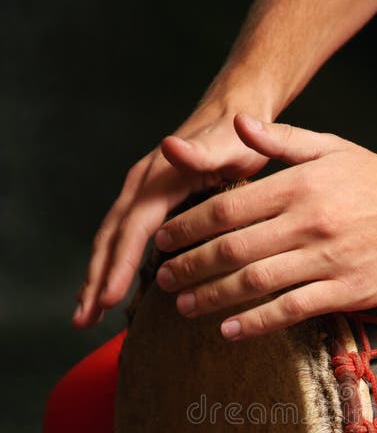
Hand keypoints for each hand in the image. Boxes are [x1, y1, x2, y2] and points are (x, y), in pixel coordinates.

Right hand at [72, 98, 271, 327]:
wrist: (234, 111)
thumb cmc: (238, 135)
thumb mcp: (228, 143)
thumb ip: (200, 151)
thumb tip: (169, 144)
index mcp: (156, 181)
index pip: (131, 230)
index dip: (119, 266)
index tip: (107, 300)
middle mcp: (140, 188)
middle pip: (110, 240)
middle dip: (94, 281)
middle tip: (82, 320)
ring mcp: (140, 196)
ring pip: (110, 242)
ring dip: (95, 279)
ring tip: (83, 316)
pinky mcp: (147, 204)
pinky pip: (122, 240)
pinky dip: (110, 267)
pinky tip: (106, 292)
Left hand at [153, 114, 376, 338]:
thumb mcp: (333, 149)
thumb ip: (281, 142)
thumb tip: (235, 125)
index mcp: (300, 185)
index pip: (228, 207)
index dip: (188, 227)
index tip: (164, 241)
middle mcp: (309, 221)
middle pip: (232, 247)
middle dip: (190, 265)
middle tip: (162, 280)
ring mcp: (327, 259)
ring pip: (256, 281)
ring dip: (213, 296)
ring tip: (184, 307)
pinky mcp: (346, 291)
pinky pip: (291, 309)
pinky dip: (255, 322)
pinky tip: (229, 329)